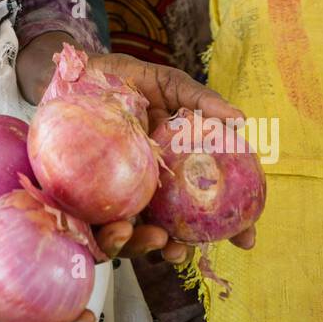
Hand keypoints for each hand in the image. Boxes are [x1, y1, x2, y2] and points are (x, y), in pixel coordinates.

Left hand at [85, 53, 255, 261]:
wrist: (75, 69)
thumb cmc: (123, 78)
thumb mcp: (168, 84)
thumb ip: (201, 100)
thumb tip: (240, 119)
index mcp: (172, 168)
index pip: (204, 204)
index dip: (228, 227)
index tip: (247, 241)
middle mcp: (145, 187)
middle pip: (168, 231)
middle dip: (180, 251)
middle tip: (182, 252)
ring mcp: (113, 193)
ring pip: (130, 237)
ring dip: (142, 247)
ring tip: (153, 239)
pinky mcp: (80, 196)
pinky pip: (92, 226)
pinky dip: (106, 236)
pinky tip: (116, 227)